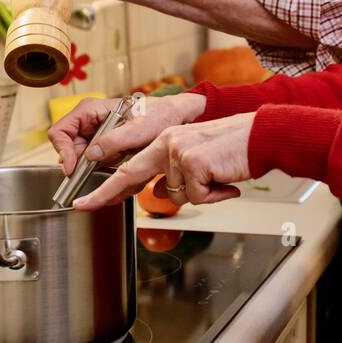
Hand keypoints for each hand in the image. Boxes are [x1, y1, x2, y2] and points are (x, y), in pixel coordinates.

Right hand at [48, 92, 207, 174]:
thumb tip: (90, 155)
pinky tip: (121, 176)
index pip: (60, 132)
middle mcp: (90, 122)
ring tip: (112, 179)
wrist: (177, 116)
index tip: (73, 170)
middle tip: (93, 180)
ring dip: (95, 172)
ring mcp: (98, 134)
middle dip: (81, 167)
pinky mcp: (107, 146)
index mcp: (91, 110)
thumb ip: (113, 140)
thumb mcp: (139, 128)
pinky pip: (98, 164)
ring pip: (84, 160)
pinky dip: (107, 172)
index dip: (63, 152)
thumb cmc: (161, 114)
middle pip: (70, 150)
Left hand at [72, 113, 254, 210]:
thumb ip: (173, 174)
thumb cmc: (233, 149)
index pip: (130, 167)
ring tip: (219, 178)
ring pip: (177, 196)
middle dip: (104, 193)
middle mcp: (167, 142)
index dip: (107, 186)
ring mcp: (178, 151)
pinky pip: (197, 197)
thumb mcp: (197, 159)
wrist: (259, 136)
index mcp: (165, 141)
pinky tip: (225, 181)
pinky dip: (214, 196)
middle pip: (130, 174)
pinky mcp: (193, 162)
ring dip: (202, 195)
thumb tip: (159, 191)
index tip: (86, 200)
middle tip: (82, 206)